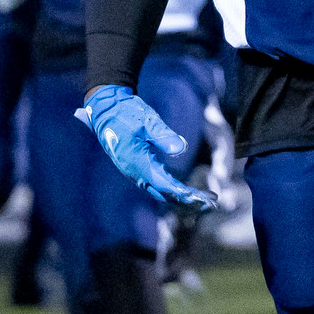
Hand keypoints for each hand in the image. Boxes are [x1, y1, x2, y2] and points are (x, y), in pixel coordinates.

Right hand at [80, 85, 214, 209]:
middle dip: (185, 200)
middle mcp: (134, 172)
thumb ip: (163, 135)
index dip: (180, 191)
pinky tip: (183, 191)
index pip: (162, 182)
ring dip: (179, 197)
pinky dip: (170, 190)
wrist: (106, 110)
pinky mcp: (136, 168)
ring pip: (158, 191)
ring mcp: (134, 172)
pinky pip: (154, 184)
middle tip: (208, 203)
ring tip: (201, 200)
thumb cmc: (126, 113)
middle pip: (162, 193)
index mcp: (136, 161)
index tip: (197, 197)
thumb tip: (180, 147)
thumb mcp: (146, 120)